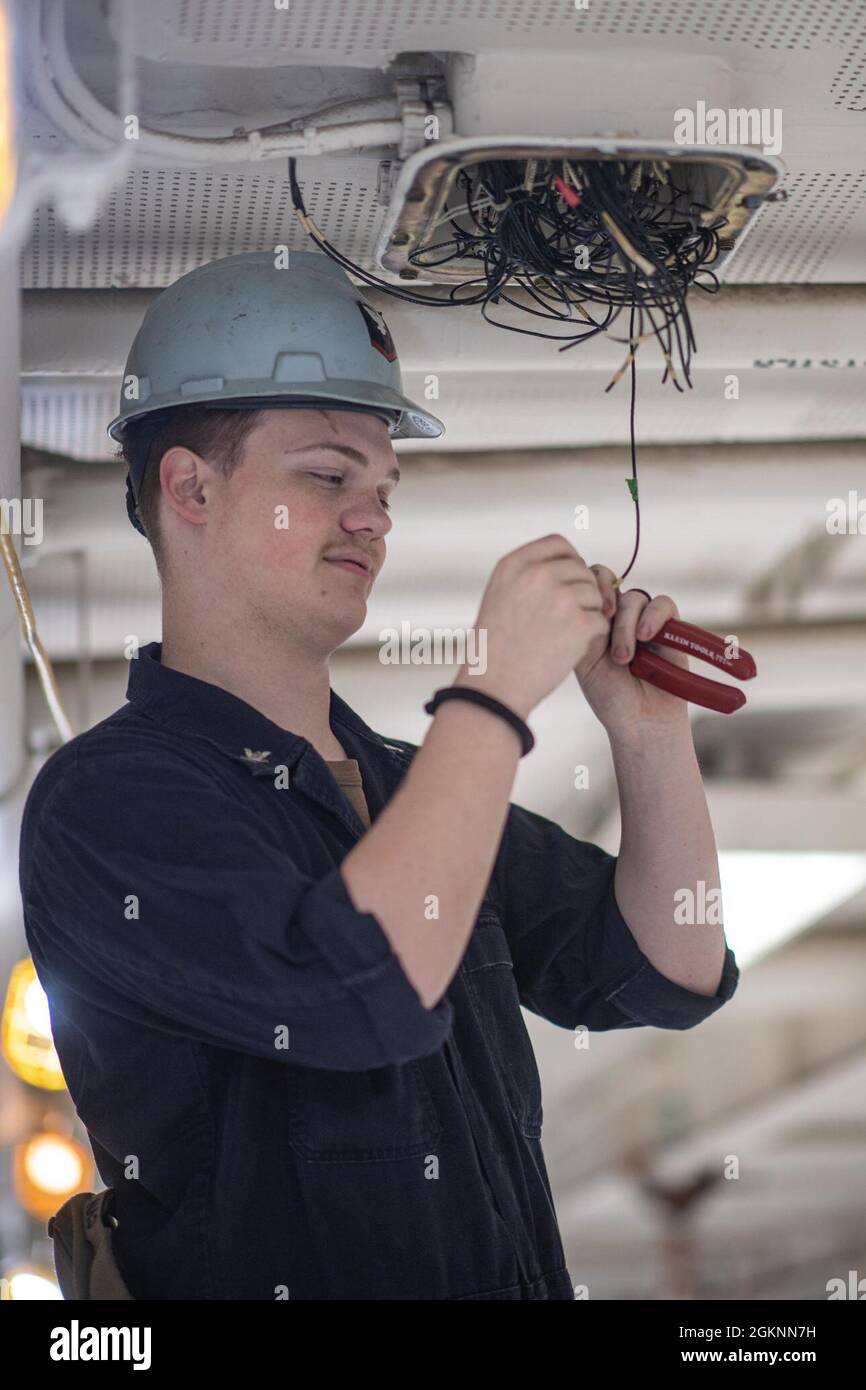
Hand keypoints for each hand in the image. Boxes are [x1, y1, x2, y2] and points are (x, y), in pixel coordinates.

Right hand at [452, 534, 609, 718]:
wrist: (494, 688)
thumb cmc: (494, 649)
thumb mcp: (499, 597)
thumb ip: (527, 576)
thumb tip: (565, 564)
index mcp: (514, 564)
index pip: (558, 543)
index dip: (570, 560)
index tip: (570, 579)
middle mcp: (537, 574)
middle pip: (581, 569)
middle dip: (581, 590)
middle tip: (570, 616)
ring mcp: (561, 597)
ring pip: (595, 595)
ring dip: (587, 613)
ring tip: (564, 635)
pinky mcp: (579, 624)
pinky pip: (601, 621)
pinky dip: (592, 635)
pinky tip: (571, 648)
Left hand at [574, 564, 690, 734]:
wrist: (640, 722)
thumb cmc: (611, 697)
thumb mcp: (586, 661)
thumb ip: (586, 626)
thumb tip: (590, 593)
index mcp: (593, 621)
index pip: (587, 583)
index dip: (587, 586)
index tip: (586, 612)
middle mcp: (618, 617)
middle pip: (610, 583)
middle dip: (605, 602)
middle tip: (602, 628)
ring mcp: (645, 621)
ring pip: (635, 597)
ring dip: (627, 624)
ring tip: (624, 657)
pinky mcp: (672, 628)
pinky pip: (664, 604)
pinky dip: (653, 616)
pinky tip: (646, 638)